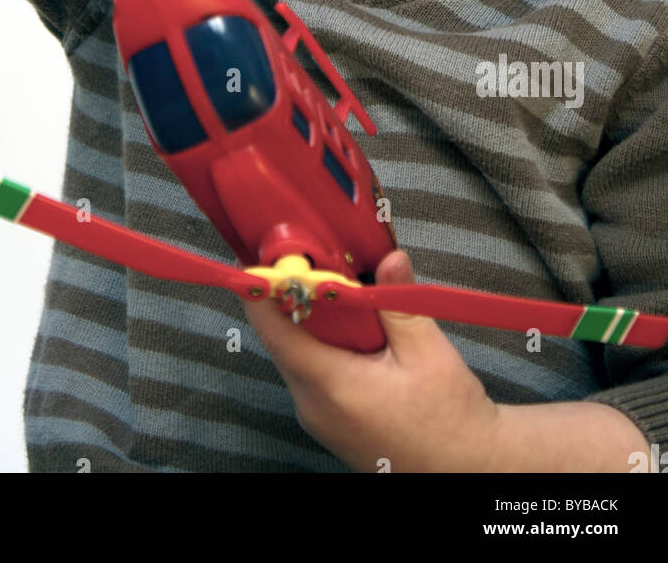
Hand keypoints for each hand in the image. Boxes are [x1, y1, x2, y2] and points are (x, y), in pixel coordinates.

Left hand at [239, 248, 501, 472]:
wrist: (468, 468)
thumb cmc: (450, 420)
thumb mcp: (429, 353)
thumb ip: (400, 302)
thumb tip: (390, 258)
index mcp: (331, 387)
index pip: (275, 332)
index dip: (261, 292)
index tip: (258, 258)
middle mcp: (314, 407)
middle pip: (283, 341)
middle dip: (291, 300)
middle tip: (306, 260)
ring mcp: (319, 419)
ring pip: (296, 357)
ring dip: (308, 324)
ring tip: (333, 289)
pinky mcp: (330, 424)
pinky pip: (311, 375)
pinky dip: (321, 348)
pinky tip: (349, 330)